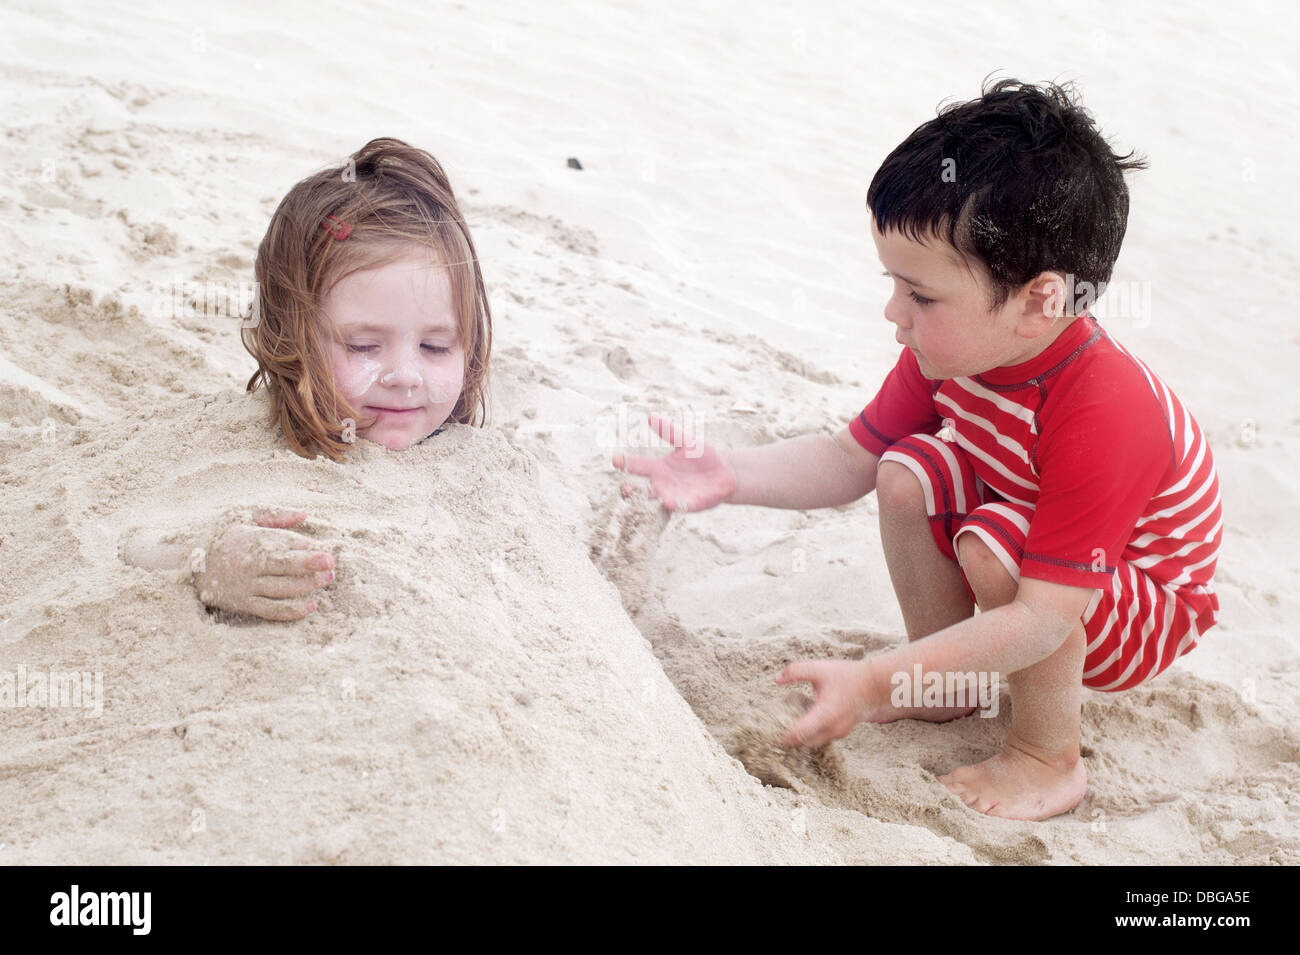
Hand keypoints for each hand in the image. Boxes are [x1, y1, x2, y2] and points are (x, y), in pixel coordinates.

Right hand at [192, 508, 334, 620]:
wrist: (182, 562)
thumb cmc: (217, 534)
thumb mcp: (242, 516)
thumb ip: (275, 515)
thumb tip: (305, 514)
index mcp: (250, 540)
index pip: (284, 543)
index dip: (306, 547)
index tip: (325, 548)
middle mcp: (249, 564)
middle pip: (285, 566)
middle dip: (310, 565)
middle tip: (332, 564)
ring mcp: (246, 586)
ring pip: (281, 589)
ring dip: (307, 586)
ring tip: (326, 580)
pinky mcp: (242, 603)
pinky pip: (270, 610)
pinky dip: (291, 611)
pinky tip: (310, 607)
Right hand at [612, 414, 736, 512]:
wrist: (726, 472)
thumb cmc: (703, 456)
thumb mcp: (686, 441)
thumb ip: (670, 431)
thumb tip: (651, 416)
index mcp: (658, 468)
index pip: (636, 466)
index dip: (624, 462)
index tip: (615, 458)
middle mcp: (661, 484)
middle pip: (638, 491)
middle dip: (629, 491)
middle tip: (625, 488)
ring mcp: (673, 496)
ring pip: (654, 503)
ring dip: (648, 502)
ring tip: (642, 499)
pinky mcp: (688, 505)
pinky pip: (678, 507)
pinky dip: (673, 505)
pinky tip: (669, 502)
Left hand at [774, 659, 877, 747]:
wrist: (876, 684)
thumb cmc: (848, 676)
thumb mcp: (820, 669)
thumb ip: (796, 671)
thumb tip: (777, 679)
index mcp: (825, 714)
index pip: (800, 734)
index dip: (785, 738)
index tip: (773, 737)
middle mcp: (833, 728)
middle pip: (806, 743)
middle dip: (791, 742)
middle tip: (777, 736)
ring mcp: (840, 732)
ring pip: (816, 743)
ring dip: (802, 740)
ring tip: (788, 731)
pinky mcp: (844, 731)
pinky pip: (824, 738)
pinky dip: (813, 736)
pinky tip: (806, 726)